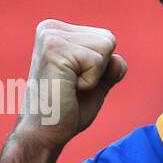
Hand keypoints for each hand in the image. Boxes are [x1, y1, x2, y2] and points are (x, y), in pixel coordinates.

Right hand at [0, 19, 124, 162]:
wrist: (43, 133)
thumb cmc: (67, 110)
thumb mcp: (95, 83)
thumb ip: (109, 68)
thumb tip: (119, 60)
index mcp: (57, 31)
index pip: (106, 39)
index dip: (101, 68)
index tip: (75, 82)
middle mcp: (50, 28)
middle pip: (108, 39)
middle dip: (100, 70)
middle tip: (73, 86)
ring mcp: (51, 37)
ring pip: (106, 47)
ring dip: (95, 76)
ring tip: (70, 87)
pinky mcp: (55, 50)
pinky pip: (98, 61)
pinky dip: (90, 82)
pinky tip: (68, 88)